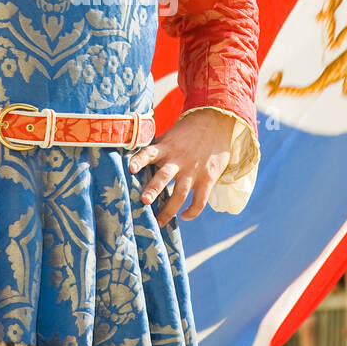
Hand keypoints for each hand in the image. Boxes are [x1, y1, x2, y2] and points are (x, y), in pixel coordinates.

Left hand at [128, 108, 233, 227]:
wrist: (215, 122)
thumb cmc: (187, 133)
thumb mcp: (169, 136)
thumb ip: (156, 151)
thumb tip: (133, 165)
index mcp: (166, 148)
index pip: (150, 153)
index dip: (139, 160)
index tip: (130, 169)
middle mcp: (178, 160)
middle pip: (164, 176)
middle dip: (154, 189)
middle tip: (144, 201)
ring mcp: (193, 171)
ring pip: (180, 193)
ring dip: (169, 209)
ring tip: (158, 222)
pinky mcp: (207, 178)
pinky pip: (200, 200)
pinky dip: (192, 211)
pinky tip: (183, 217)